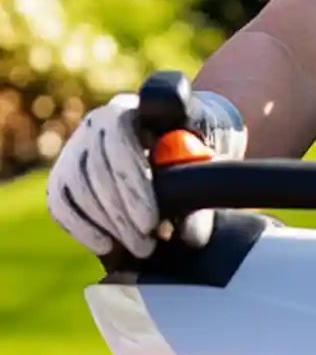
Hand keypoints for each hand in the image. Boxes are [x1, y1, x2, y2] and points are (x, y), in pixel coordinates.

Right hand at [45, 90, 245, 258]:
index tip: (151, 221)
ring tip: (137, 248)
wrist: (191, 133)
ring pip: (76, 187)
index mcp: (137, 106)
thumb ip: (202, 183)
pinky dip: (79, 226)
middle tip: (147, 245)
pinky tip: (105, 245)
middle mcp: (100, 120)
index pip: (121, 141)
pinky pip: (60, 200)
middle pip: (97, 169)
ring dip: (104, 224)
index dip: (132, 184)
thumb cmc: (206, 137)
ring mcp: (79, 144)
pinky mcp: (66, 170)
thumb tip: (187, 234)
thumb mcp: (215, 150)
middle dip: (121, 215)